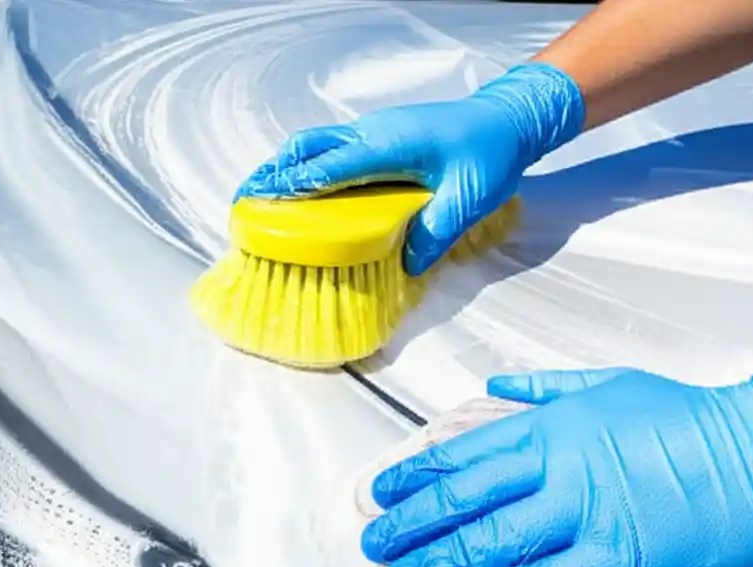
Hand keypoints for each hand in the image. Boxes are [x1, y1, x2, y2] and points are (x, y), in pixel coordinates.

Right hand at [234, 63, 584, 274]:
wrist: (508, 119)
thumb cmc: (490, 152)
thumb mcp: (470, 198)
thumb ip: (437, 231)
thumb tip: (407, 263)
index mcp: (389, 144)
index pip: (330, 165)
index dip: (294, 184)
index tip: (260, 201)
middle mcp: (373, 133)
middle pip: (309, 148)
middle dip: (274, 173)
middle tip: (244, 202)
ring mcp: (374, 132)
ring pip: (316, 145)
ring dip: (287, 168)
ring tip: (261, 198)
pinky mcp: (379, 138)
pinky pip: (332, 150)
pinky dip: (308, 167)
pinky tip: (303, 192)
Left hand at [359, 346, 752, 566]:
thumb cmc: (688, 418)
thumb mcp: (608, 383)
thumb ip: (544, 387)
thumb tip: (496, 386)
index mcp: (551, 424)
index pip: (462, 453)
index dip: (412, 478)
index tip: (380, 495)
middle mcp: (558, 467)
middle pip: (464, 501)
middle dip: (411, 526)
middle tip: (376, 547)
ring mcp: (586, 513)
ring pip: (494, 543)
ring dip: (442, 566)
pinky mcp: (618, 557)